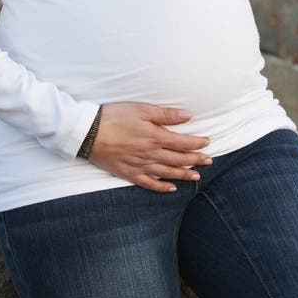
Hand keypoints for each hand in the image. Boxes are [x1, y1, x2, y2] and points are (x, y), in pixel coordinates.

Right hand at [88, 102, 212, 192]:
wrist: (89, 133)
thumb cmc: (115, 116)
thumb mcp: (141, 109)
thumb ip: (166, 114)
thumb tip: (188, 115)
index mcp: (156, 137)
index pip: (183, 143)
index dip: (197, 143)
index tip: (208, 142)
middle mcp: (151, 154)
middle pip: (179, 159)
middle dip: (196, 160)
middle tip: (209, 161)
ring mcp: (141, 166)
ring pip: (168, 173)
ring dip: (184, 174)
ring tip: (197, 176)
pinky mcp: (129, 174)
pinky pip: (150, 184)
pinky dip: (162, 187)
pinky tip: (171, 189)